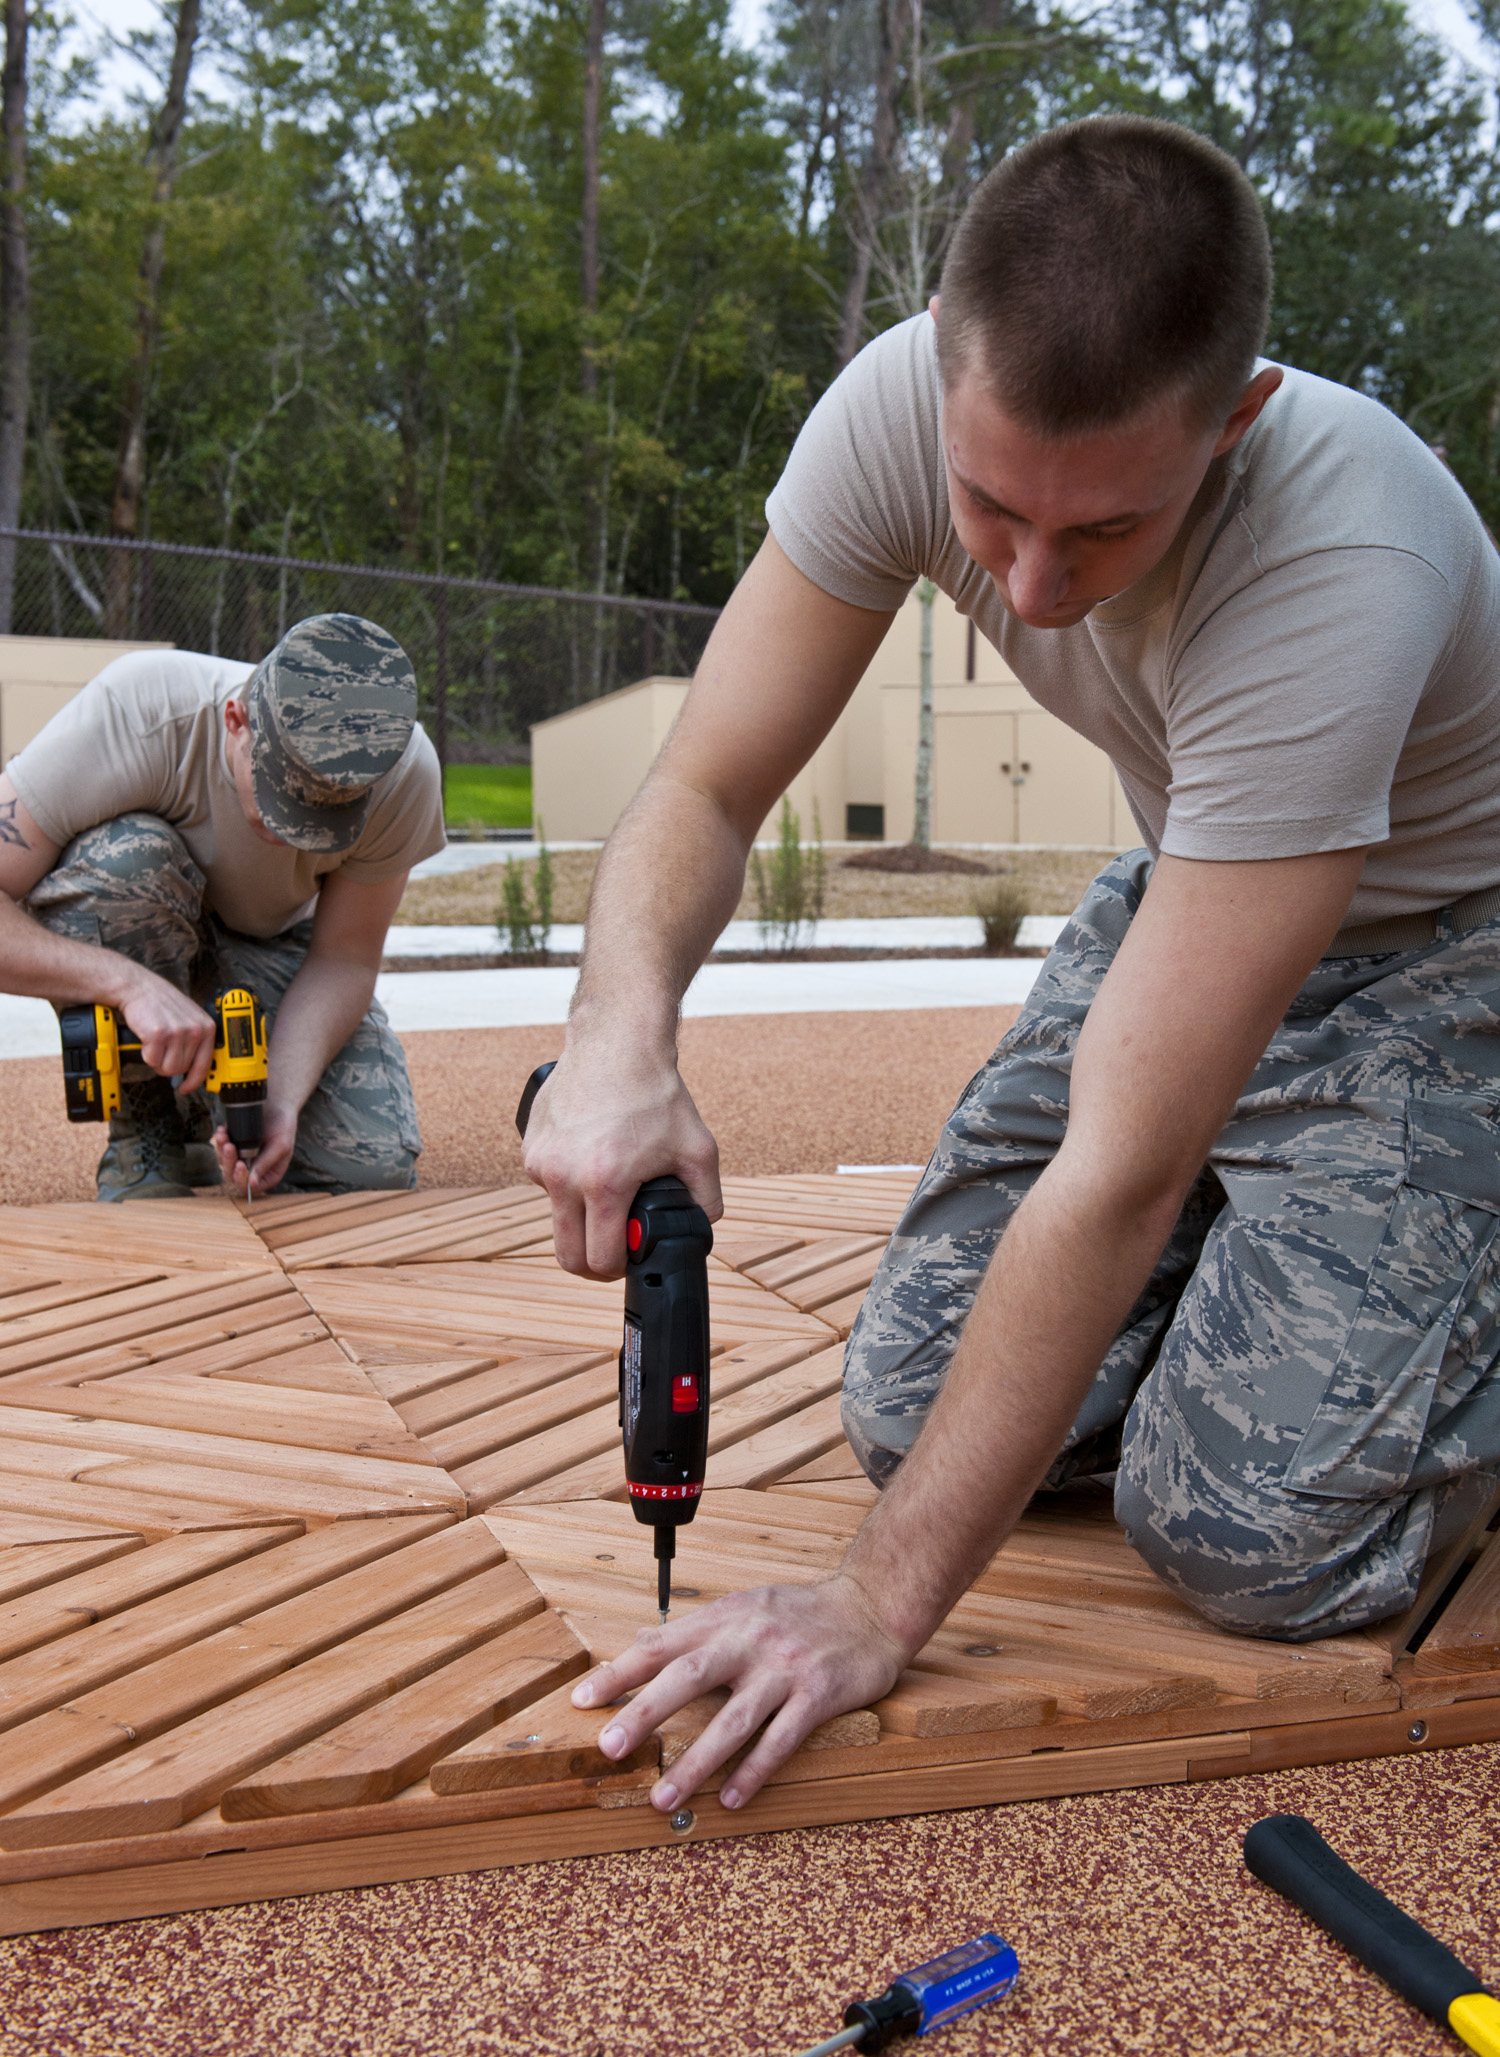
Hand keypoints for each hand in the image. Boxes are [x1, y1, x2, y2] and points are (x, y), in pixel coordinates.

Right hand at [117, 970, 216, 1091]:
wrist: (139, 987)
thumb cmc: (161, 1003)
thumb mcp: (189, 1018)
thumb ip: (196, 1040)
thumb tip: (194, 1068)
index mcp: (207, 1027)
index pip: (205, 1065)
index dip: (194, 1081)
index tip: (186, 1088)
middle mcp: (196, 1030)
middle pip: (181, 1069)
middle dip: (167, 1063)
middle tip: (161, 1047)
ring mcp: (178, 1032)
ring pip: (167, 1068)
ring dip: (157, 1060)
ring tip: (155, 1042)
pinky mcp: (159, 1034)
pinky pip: (152, 1060)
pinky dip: (145, 1053)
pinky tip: (146, 1038)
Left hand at [215, 1102, 296, 1198]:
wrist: (278, 1104)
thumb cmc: (284, 1126)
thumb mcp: (280, 1146)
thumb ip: (266, 1164)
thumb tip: (252, 1184)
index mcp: (268, 1174)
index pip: (250, 1187)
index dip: (242, 1180)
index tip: (240, 1165)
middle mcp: (253, 1168)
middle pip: (233, 1176)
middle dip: (229, 1162)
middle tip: (230, 1147)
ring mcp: (242, 1157)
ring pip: (224, 1162)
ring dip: (221, 1151)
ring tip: (224, 1136)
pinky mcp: (234, 1144)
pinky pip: (221, 1148)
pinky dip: (220, 1140)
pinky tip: (222, 1131)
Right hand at [521, 1037, 721, 1277]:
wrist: (617, 1043)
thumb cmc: (657, 1094)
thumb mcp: (700, 1150)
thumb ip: (706, 1200)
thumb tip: (699, 1230)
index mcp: (605, 1182)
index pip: (599, 1259)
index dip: (617, 1270)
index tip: (628, 1260)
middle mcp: (563, 1175)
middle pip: (567, 1256)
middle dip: (592, 1264)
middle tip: (613, 1251)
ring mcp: (541, 1162)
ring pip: (557, 1218)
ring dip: (580, 1218)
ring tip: (607, 1189)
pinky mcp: (530, 1147)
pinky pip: (547, 1185)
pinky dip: (568, 1184)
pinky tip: (590, 1158)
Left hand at [570, 1575, 904, 1810]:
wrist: (873, 1605)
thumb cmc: (802, 1612)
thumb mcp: (745, 1606)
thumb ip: (696, 1630)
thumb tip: (640, 1641)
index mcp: (726, 1617)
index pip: (661, 1644)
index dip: (619, 1672)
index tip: (582, 1700)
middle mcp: (750, 1639)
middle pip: (688, 1676)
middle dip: (644, 1713)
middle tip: (607, 1749)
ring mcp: (785, 1668)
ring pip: (733, 1719)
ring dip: (695, 1762)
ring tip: (663, 1797)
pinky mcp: (819, 1694)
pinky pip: (781, 1739)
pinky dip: (754, 1771)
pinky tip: (732, 1799)